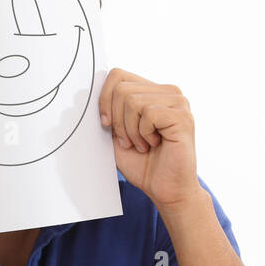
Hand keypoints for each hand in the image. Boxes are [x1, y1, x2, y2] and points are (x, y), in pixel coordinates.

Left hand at [98, 68, 201, 211]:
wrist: (167, 190)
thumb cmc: (144, 164)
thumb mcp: (116, 134)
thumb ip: (107, 112)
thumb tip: (82, 94)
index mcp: (153, 92)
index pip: (117, 75)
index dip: (104, 99)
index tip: (106, 124)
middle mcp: (169, 92)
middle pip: (122, 88)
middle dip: (117, 120)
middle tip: (129, 141)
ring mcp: (178, 102)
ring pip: (133, 100)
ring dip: (131, 130)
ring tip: (143, 144)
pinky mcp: (182, 116)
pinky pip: (148, 113)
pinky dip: (144, 133)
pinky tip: (154, 144)